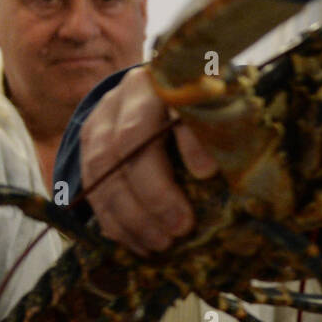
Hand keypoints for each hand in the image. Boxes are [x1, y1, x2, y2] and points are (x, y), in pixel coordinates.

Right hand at [79, 65, 218, 253]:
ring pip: (103, 169)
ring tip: (161, 244)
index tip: (208, 174)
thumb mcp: (222, 110)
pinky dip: (114, 221)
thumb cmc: (203, 108)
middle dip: (154, 192)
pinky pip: (91, 187)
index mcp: (171, 78)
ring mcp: (102, 117)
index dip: (189, 141)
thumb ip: (227, 131)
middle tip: (181, 227)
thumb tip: (233, 174)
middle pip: (130, 141)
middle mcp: (130, 93)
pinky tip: (138, 244)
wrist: (159, 93)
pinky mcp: (87, 144)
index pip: (175, 104)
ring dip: (131, 215)